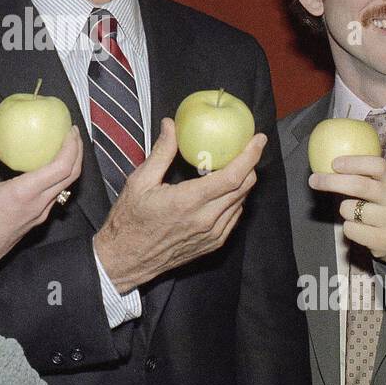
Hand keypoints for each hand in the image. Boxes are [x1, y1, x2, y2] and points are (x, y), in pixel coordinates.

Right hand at [0, 118, 82, 265]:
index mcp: (26, 192)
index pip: (61, 168)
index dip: (71, 147)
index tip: (71, 130)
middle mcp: (39, 203)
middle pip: (71, 176)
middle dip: (77, 152)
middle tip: (72, 132)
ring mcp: (41, 213)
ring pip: (66, 186)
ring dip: (72, 164)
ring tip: (66, 145)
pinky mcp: (38, 218)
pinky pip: (56, 194)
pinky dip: (60, 177)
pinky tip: (49, 166)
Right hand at [94, 117, 265, 292]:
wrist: (127, 258)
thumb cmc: (130, 220)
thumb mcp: (140, 181)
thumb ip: (161, 152)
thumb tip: (171, 125)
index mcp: (188, 202)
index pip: (233, 176)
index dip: (250, 155)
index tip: (258, 139)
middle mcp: (205, 220)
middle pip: (244, 187)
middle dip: (251, 164)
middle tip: (247, 148)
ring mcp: (212, 235)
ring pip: (242, 202)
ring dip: (244, 182)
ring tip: (236, 165)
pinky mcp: (213, 244)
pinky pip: (234, 217)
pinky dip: (235, 200)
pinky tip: (225, 190)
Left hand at [309, 155, 385, 262]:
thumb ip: (368, 171)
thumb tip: (334, 156)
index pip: (377, 165)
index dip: (354, 163)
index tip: (334, 163)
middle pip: (358, 186)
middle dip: (331, 181)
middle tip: (314, 180)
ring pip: (349, 209)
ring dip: (344, 209)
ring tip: (356, 211)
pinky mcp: (384, 240)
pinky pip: (350, 229)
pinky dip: (349, 227)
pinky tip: (360, 227)